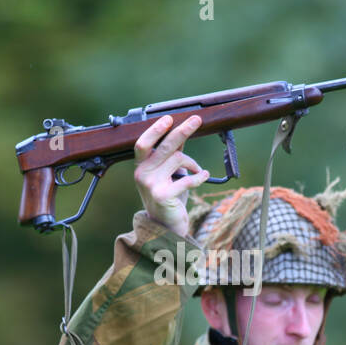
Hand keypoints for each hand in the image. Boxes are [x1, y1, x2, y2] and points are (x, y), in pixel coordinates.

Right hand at [133, 114, 209, 237]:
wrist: (165, 225)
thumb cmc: (168, 196)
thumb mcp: (167, 173)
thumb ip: (171, 155)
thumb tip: (182, 131)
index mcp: (141, 166)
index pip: (143, 143)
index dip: (155, 130)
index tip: (169, 118)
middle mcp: (142, 174)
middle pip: (165, 146)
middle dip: (183, 131)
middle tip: (197, 120)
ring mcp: (151, 185)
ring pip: (179, 159)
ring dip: (193, 164)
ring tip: (198, 170)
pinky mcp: (163, 196)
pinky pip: (187, 179)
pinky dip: (199, 176)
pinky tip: (204, 175)